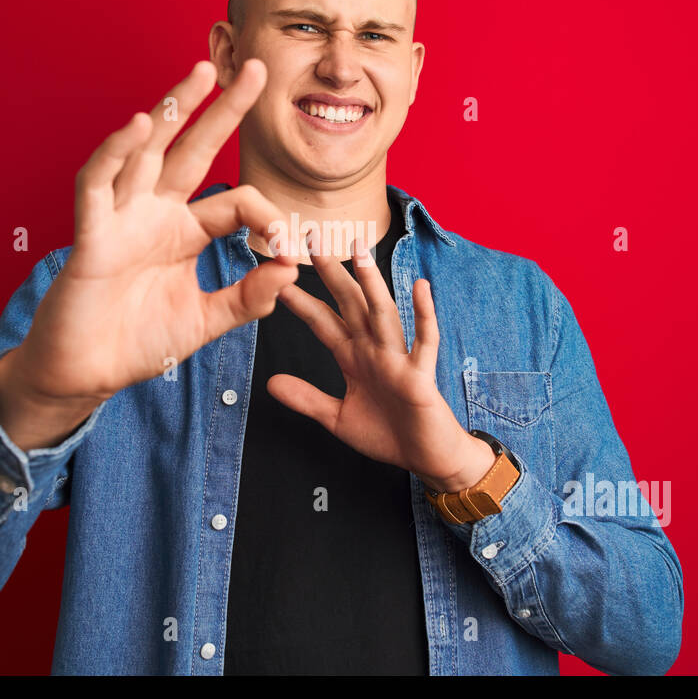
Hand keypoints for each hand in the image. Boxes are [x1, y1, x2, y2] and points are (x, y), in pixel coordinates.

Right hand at [7, 58, 300, 406]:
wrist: (87, 375)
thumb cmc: (139, 343)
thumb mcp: (207, 321)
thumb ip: (248, 297)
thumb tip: (290, 266)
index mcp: (185, 231)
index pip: (237, 202)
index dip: (269, 218)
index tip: (293, 248)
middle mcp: (155, 214)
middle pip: (193, 149)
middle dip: (223, 109)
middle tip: (255, 68)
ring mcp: (121, 219)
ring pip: (146, 151)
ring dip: (171, 110)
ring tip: (199, 72)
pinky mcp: (91, 235)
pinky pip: (98, 185)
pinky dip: (116, 153)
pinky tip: (140, 126)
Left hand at [267, 237, 495, 493]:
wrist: (426, 459)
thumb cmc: (388, 434)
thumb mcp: (338, 418)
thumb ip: (307, 399)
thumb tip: (271, 383)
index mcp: (355, 358)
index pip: (323, 323)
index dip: (301, 302)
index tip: (277, 277)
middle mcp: (375, 350)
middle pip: (350, 305)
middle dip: (332, 274)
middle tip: (312, 240)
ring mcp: (399, 359)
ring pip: (383, 314)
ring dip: (371, 283)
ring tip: (358, 252)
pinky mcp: (421, 375)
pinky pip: (424, 341)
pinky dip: (424, 314)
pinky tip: (420, 287)